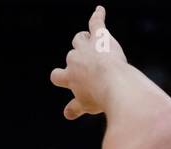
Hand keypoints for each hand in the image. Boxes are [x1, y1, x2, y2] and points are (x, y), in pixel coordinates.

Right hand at [49, 6, 127, 120]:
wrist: (113, 84)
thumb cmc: (101, 97)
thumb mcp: (86, 106)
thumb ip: (76, 108)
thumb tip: (66, 114)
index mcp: (69, 77)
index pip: (57, 76)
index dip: (61, 77)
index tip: (65, 79)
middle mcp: (74, 60)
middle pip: (71, 55)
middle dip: (79, 60)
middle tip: (91, 68)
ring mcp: (86, 47)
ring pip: (79, 38)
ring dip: (85, 40)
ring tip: (93, 44)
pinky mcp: (100, 37)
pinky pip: (96, 23)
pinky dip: (98, 16)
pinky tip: (100, 11)